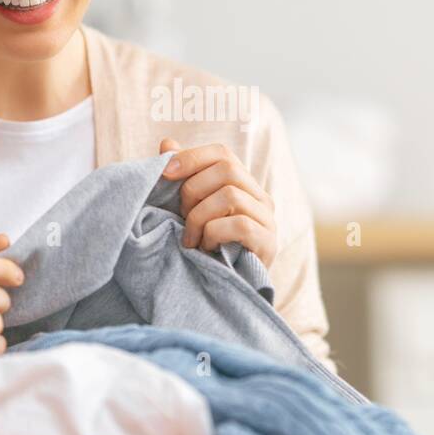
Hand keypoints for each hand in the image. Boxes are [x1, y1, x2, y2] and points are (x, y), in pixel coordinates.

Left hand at [159, 138, 277, 268]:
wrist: (225, 290)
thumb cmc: (206, 246)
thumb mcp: (190, 210)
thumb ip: (181, 179)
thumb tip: (167, 144)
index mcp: (242, 184)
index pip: (222, 153)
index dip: (192, 157)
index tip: (165, 173)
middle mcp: (260, 197)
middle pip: (227, 170)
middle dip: (193, 191)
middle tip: (181, 217)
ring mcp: (268, 219)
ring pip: (230, 196)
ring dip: (199, 217)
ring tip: (190, 238)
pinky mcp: (269, 242)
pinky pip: (240, 225)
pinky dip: (214, 235)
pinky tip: (206, 248)